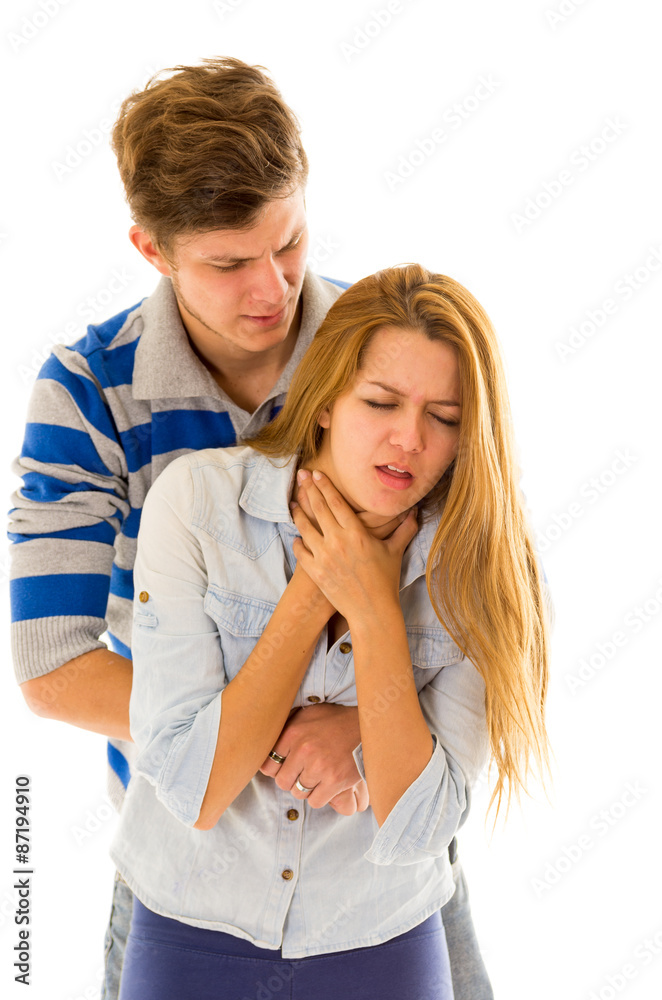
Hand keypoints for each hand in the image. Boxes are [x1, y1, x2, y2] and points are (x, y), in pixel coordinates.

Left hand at [259, 703, 366, 810]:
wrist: (368, 726)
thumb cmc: (336, 720)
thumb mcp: (308, 715)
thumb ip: (287, 726)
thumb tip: (265, 739)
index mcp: (293, 732)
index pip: (268, 764)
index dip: (275, 769)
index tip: (284, 767)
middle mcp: (303, 750)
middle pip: (282, 782)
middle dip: (291, 780)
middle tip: (303, 773)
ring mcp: (319, 767)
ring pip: (299, 793)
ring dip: (307, 789)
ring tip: (317, 777)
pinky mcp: (335, 781)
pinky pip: (316, 801)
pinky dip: (320, 796)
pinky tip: (327, 784)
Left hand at [291, 470, 418, 622]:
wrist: (372, 610)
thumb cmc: (386, 581)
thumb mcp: (394, 552)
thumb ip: (404, 530)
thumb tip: (416, 513)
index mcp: (357, 533)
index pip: (337, 502)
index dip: (325, 486)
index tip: (317, 474)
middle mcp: (338, 541)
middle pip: (319, 508)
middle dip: (309, 489)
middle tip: (301, 476)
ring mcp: (324, 556)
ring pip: (305, 527)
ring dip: (298, 513)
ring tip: (294, 503)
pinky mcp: (316, 572)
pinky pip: (301, 551)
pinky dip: (298, 542)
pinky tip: (297, 536)